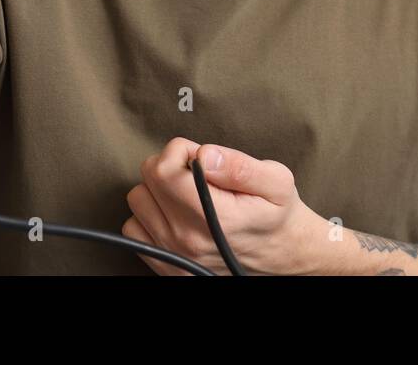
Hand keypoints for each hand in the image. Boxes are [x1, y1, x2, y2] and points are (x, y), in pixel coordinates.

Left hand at [121, 136, 323, 275]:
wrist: (283, 255)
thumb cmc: (278, 215)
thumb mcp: (276, 180)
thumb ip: (239, 164)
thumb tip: (204, 154)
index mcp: (213, 216)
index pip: (164, 168)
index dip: (182, 151)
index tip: (202, 158)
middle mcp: (188, 238)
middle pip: (148, 179)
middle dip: (171, 166)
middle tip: (198, 174)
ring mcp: (174, 254)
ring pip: (139, 201)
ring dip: (158, 190)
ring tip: (187, 194)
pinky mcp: (166, 264)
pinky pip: (134, 229)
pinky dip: (149, 216)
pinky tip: (175, 213)